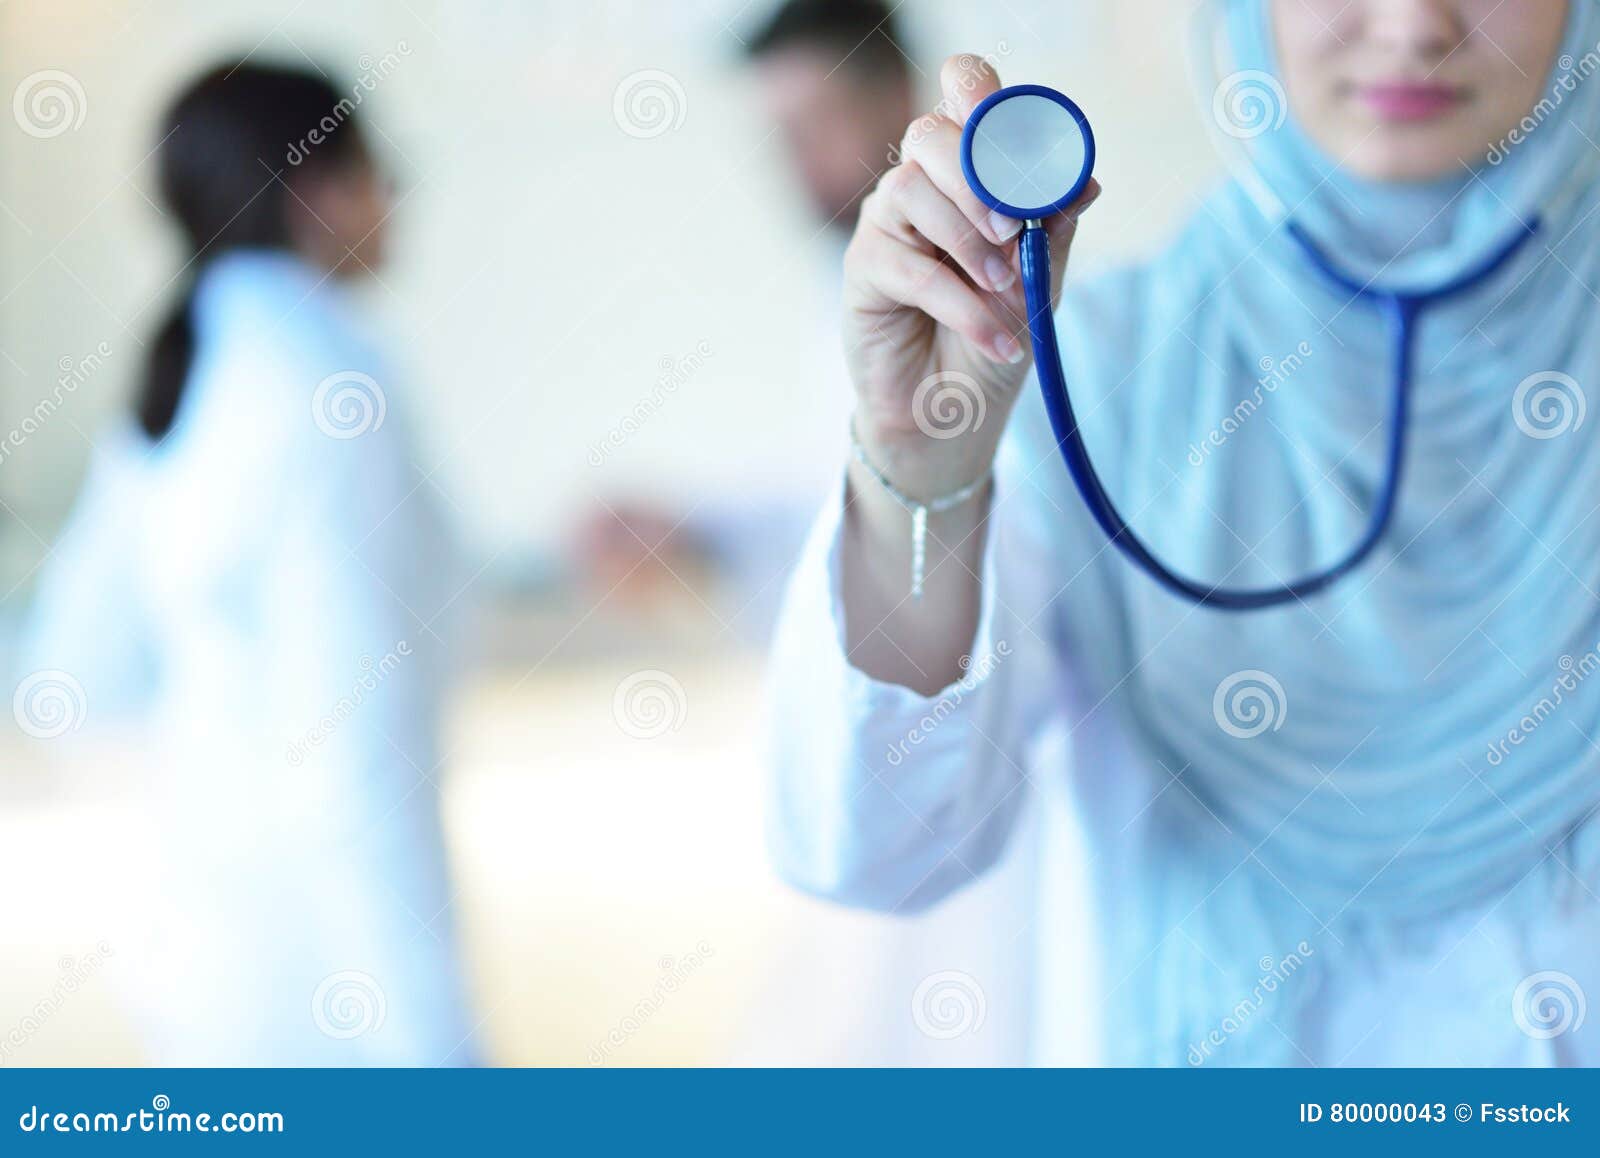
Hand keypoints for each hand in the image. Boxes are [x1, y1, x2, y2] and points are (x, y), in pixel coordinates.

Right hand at [843, 53, 1099, 498]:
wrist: (953, 416)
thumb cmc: (993, 339)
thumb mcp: (1040, 282)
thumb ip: (1054, 229)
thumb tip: (1085, 182)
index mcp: (966, 171)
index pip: (961, 96)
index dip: (979, 94)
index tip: (1015, 134)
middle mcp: (921, 186)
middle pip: (930, 134)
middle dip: (977, 175)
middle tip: (1013, 230)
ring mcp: (886, 225)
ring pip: (911, 190)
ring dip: (968, 240)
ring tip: (1005, 289)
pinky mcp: (863, 271)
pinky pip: (910, 267)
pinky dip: (962, 304)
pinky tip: (997, 338)